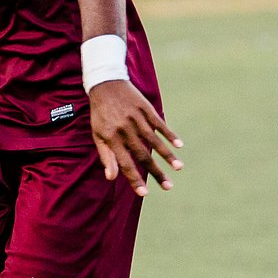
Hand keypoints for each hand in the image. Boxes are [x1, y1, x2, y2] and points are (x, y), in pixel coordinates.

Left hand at [89, 80, 181, 196]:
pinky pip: (159, 124)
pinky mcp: (145, 109)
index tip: (145, 193)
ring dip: (167, 155)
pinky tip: (179, 145)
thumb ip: (106, 156)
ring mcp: (136, 119)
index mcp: (111, 138)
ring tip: (179, 168)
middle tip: (168, 187)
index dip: (134, 179)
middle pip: (142, 155)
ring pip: (153, 140)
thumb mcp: (97, 134)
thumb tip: (111, 178)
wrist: (105, 84)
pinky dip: (169, 134)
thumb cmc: (101, 114)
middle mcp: (125, 130)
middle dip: (156, 172)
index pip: (124, 163)